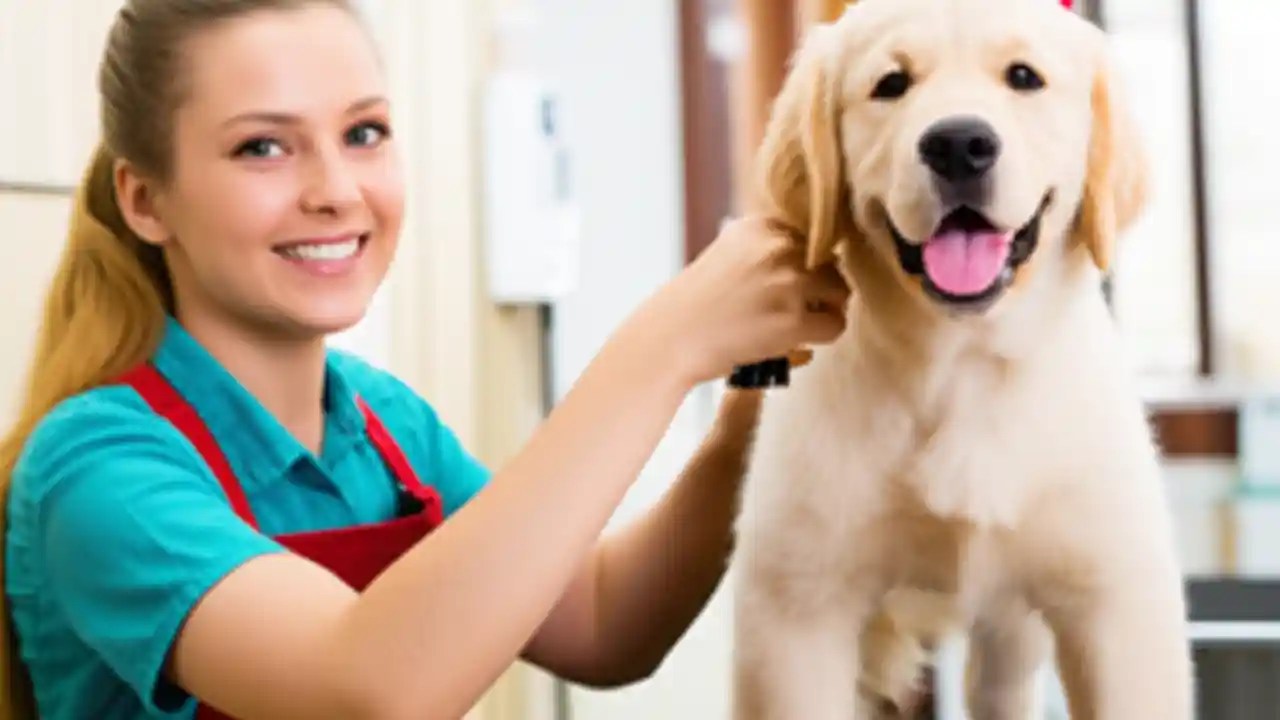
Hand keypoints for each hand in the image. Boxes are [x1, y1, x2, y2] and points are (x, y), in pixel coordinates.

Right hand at [624, 216, 849, 387]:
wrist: (669, 340)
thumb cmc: (695, 305)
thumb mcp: (727, 255)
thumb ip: (767, 249)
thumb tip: (818, 260)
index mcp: (761, 225)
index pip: (813, 237)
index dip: (804, 265)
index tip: (781, 285)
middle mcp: (777, 246)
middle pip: (830, 262)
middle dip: (817, 288)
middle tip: (787, 310)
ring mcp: (788, 283)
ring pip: (839, 292)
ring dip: (822, 311)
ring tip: (792, 325)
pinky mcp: (793, 321)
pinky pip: (835, 325)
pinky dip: (821, 337)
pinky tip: (795, 342)